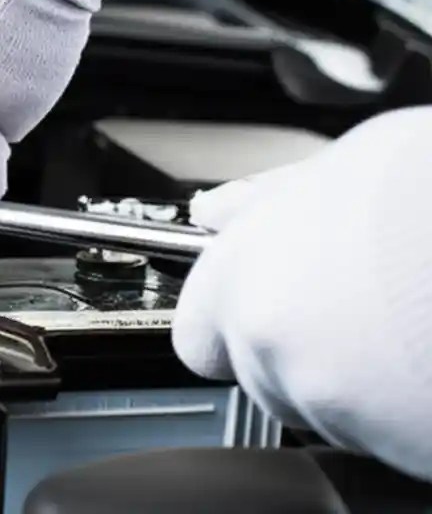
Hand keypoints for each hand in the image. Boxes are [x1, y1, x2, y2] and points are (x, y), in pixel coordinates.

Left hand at [175, 107, 431, 482]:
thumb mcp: (351, 163)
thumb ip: (269, 202)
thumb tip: (217, 213)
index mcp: (246, 275)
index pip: (198, 335)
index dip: (236, 323)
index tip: (271, 310)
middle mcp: (273, 344)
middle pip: (264, 376)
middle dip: (305, 353)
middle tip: (369, 310)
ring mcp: (333, 401)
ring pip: (327, 410)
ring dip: (362, 385)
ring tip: (416, 326)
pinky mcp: (397, 445)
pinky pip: (386, 440)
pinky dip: (408, 415)